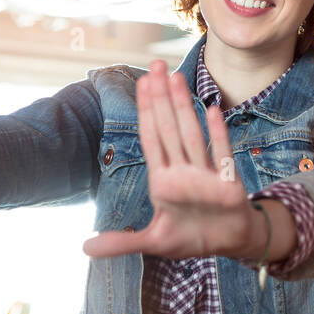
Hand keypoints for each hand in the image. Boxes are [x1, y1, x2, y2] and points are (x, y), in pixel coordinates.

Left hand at [82, 60, 253, 259]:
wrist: (229, 244)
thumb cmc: (192, 237)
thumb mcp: (152, 242)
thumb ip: (121, 243)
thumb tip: (84, 248)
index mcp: (163, 180)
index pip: (151, 139)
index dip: (145, 111)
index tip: (141, 83)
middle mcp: (182, 171)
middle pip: (168, 128)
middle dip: (161, 97)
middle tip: (156, 64)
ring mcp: (204, 175)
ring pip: (191, 134)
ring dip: (183, 107)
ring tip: (176, 78)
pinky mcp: (227, 184)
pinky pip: (221, 155)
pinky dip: (218, 134)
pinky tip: (213, 111)